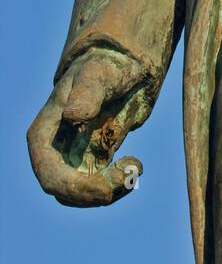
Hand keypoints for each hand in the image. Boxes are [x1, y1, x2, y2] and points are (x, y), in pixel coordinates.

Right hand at [27, 47, 149, 207]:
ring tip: (134, 167)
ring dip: (109, 191)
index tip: (106, 189)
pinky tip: (135, 164)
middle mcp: (52, 153)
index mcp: (43, 135)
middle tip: (128, 179)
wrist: (120, 70)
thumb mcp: (97, 74)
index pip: (49, 174)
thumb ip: (87, 92)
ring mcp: (70, 161)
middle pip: (64, 191)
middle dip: (94, 194)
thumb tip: (73, 117)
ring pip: (81, 195)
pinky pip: (98, 188)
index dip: (74, 188)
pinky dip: (117, 185)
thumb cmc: (104, 68)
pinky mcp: (91, 164)